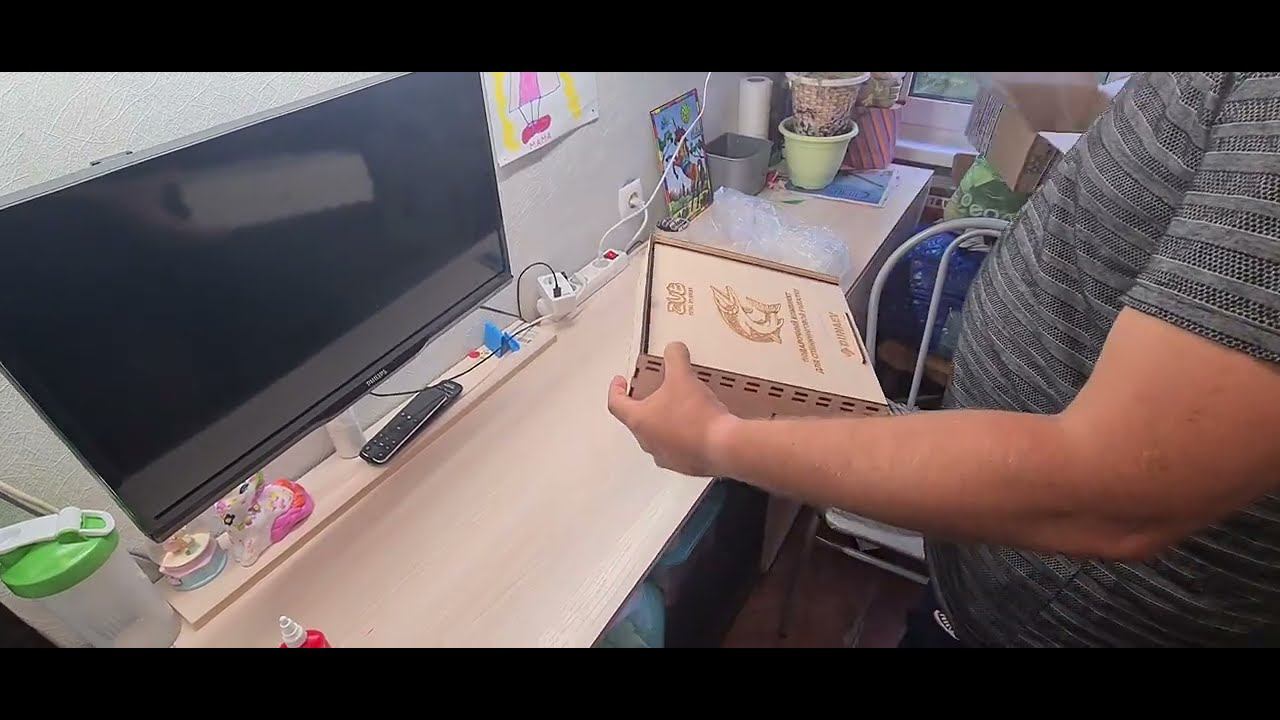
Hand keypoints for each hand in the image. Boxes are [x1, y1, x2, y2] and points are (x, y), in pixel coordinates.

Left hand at [607, 341, 738, 476]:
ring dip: (665, 422)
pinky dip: (683, 436)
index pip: (616, 404)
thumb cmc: (696, 416)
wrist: (724, 447)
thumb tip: (673, 349)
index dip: (616, 390)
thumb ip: (675, 357)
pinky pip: (679, 448)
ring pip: (658, 436)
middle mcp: (648, 442)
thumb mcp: (683, 377)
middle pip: (638, 420)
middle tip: (655, 391)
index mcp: (639, 420)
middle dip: (645, 404)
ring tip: (681, 407)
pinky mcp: (686, 466)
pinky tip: (700, 425)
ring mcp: (666, 457)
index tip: (620, 382)